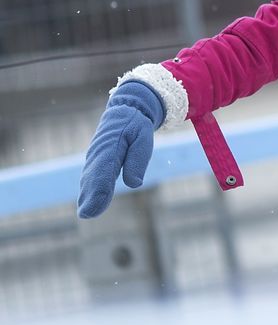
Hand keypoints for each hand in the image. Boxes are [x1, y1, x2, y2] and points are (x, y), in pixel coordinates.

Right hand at [78, 81, 165, 217]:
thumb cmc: (137, 125)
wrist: (126, 109)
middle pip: (93, 178)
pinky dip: (89, 189)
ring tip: (87, 212)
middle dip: (91, 197)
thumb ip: (138, 159)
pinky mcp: (97, 159)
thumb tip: (134, 184)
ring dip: (88, 195)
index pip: (103, 172)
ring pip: (90, 178)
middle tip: (87, 214)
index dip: (98, 191)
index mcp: (110, 147)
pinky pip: (92, 176)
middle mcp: (99, 153)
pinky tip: (89, 202)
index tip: (94, 206)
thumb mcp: (143, 137)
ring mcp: (95, 156)